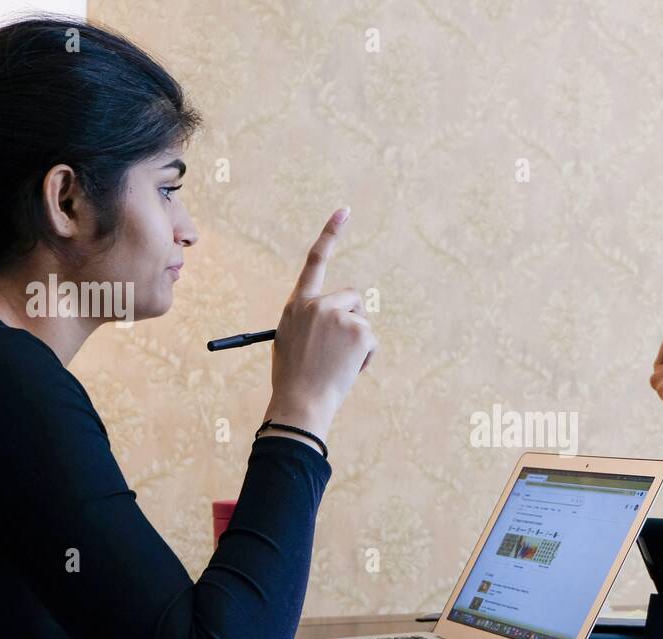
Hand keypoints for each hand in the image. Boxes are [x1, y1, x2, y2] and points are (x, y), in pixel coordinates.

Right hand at [266, 207, 378, 438]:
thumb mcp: (291, 342)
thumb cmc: (294, 379)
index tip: (344, 211)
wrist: (301, 402)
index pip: (315, 262)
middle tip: (338, 349)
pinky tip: (349, 369)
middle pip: (352, 297)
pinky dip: (366, 356)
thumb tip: (333, 321)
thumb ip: (308, 323)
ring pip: (363, 320)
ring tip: (338, 363)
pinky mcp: (359, 331)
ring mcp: (339, 316)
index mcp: (297, 306)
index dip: (330, 234)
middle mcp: (317, 304)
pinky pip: (372, 340)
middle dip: (352, 319)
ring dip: (358, 340)